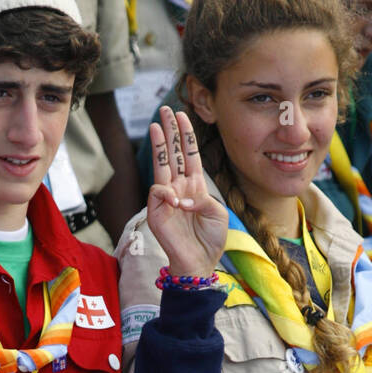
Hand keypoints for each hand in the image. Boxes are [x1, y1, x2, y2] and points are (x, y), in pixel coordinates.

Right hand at [146, 106, 227, 277]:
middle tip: (164, 109)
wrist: (200, 262)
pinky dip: (166, 192)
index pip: (188, 154)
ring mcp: (166, 198)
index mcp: (195, 186)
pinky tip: (176, 201)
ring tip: (156, 125)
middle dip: (169, 131)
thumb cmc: (211, 239)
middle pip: (172, 153)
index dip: (186, 135)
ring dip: (159, 145)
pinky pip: (157, 192)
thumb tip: (183, 196)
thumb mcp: (216, 212)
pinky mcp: (156, 212)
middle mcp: (178, 187)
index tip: (183, 115)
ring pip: (160, 165)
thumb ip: (202, 198)